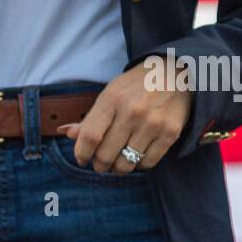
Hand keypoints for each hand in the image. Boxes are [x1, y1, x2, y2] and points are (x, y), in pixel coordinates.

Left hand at [56, 62, 193, 173]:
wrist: (175, 73)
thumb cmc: (136, 85)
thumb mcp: (110, 93)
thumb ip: (90, 117)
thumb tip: (66, 134)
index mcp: (112, 99)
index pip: (90, 136)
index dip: (81, 153)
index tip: (81, 158)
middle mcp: (132, 111)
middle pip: (106, 154)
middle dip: (99, 165)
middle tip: (100, 164)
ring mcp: (152, 124)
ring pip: (126, 164)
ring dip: (117, 168)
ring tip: (117, 162)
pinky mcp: (170, 134)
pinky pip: (147, 163)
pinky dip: (138, 165)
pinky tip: (136, 156)